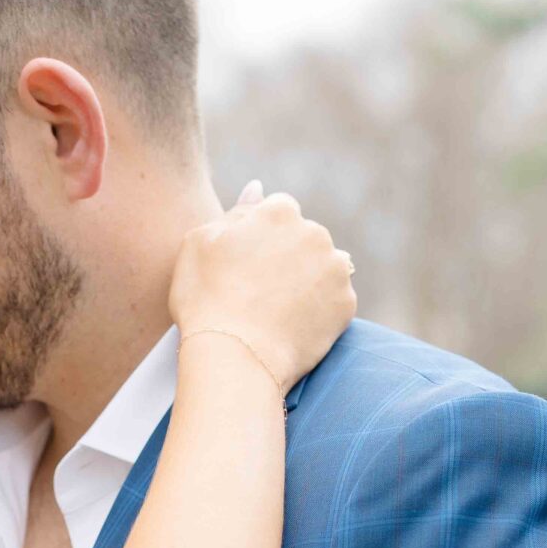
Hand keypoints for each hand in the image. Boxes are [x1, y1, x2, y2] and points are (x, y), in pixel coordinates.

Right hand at [169, 185, 356, 395]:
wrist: (234, 358)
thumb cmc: (205, 301)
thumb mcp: (200, 244)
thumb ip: (235, 212)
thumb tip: (257, 189)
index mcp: (279, 211)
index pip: (278, 212)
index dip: (261, 238)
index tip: (246, 266)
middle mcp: (314, 232)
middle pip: (304, 238)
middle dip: (288, 257)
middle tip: (259, 293)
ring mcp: (334, 269)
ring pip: (323, 267)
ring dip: (307, 281)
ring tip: (277, 311)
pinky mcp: (346, 304)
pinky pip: (334, 301)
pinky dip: (318, 311)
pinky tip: (292, 326)